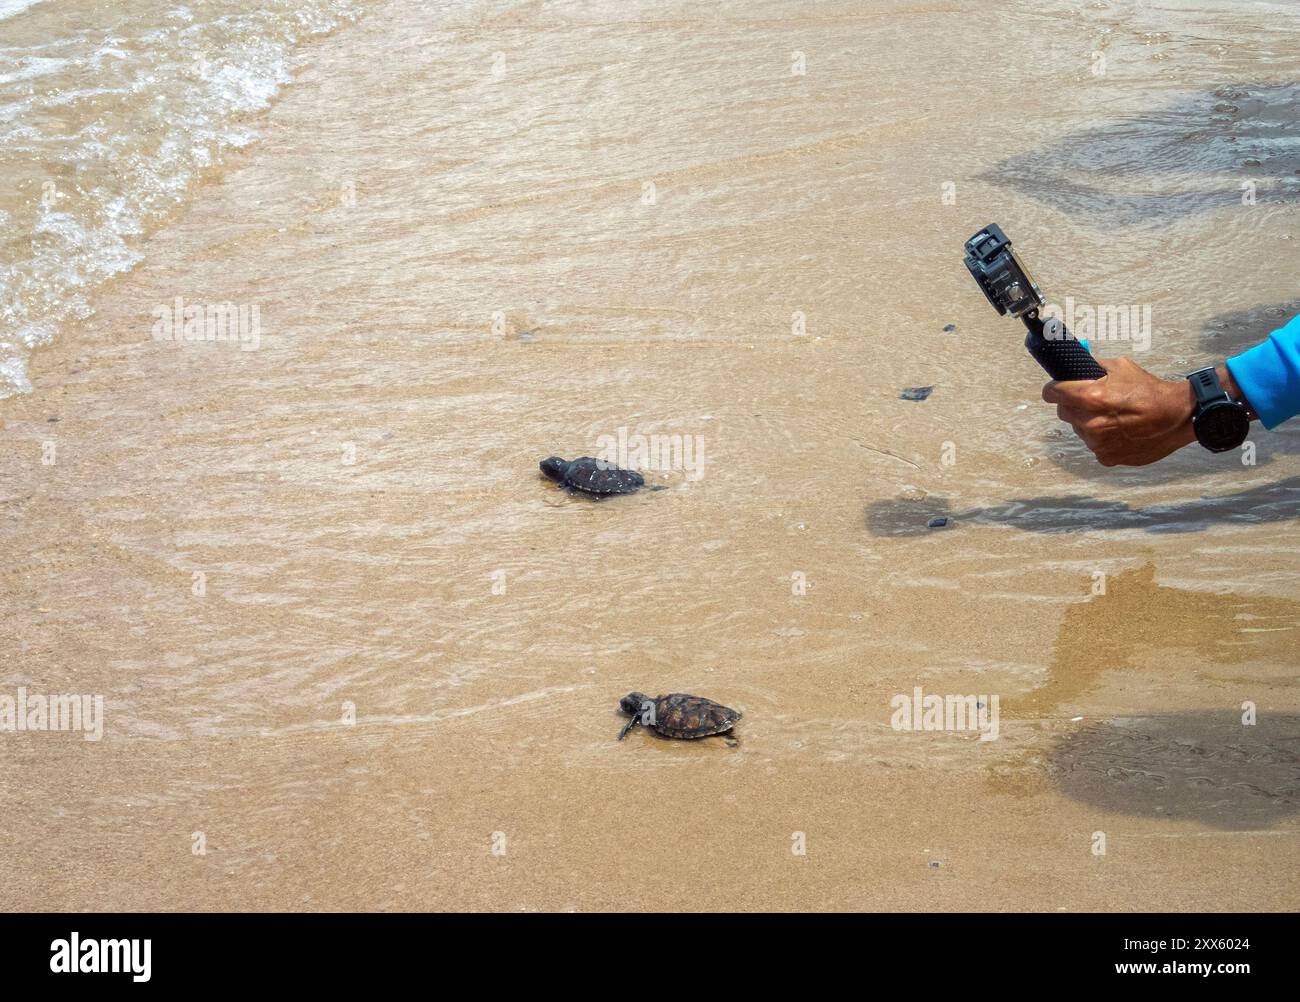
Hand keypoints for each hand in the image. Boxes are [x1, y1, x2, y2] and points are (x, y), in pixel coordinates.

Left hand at [1042, 357, 1196, 465]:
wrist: (1178, 416)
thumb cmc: (1150, 390)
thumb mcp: (1121, 367)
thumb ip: (1092, 366)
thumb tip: (1075, 363)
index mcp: (1090, 397)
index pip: (1051, 393)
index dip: (1054, 389)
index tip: (1058, 389)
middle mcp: (1090, 422)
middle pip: (1064, 412)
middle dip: (1074, 405)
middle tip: (1093, 400)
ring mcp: (1097, 443)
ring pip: (1079, 429)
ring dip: (1089, 422)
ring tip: (1113, 416)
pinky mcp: (1106, 457)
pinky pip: (1094, 445)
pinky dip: (1103, 439)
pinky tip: (1120, 430)